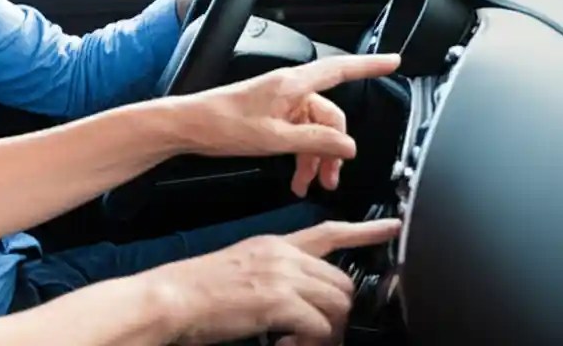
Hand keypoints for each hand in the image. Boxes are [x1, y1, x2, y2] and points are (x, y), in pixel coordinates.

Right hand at [151, 219, 401, 344]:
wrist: (169, 298)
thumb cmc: (194, 290)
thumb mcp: (238, 269)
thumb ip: (272, 276)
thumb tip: (295, 301)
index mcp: (272, 244)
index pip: (328, 232)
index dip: (365, 231)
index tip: (393, 228)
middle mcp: (282, 256)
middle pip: (343, 280)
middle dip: (340, 311)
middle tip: (318, 333)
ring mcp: (283, 277)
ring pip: (339, 303)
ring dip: (329, 331)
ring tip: (301, 341)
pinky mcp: (279, 302)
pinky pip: (320, 327)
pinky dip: (312, 342)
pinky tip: (288, 344)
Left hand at [183, 54, 400, 197]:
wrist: (189, 127)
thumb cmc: (221, 124)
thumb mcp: (274, 138)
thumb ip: (315, 141)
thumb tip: (347, 146)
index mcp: (293, 84)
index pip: (340, 70)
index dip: (370, 65)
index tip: (393, 61)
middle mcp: (289, 90)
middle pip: (330, 117)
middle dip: (334, 149)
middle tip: (331, 177)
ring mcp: (280, 104)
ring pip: (314, 131)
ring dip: (316, 158)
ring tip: (312, 184)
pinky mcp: (271, 117)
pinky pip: (298, 135)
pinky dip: (301, 156)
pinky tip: (298, 179)